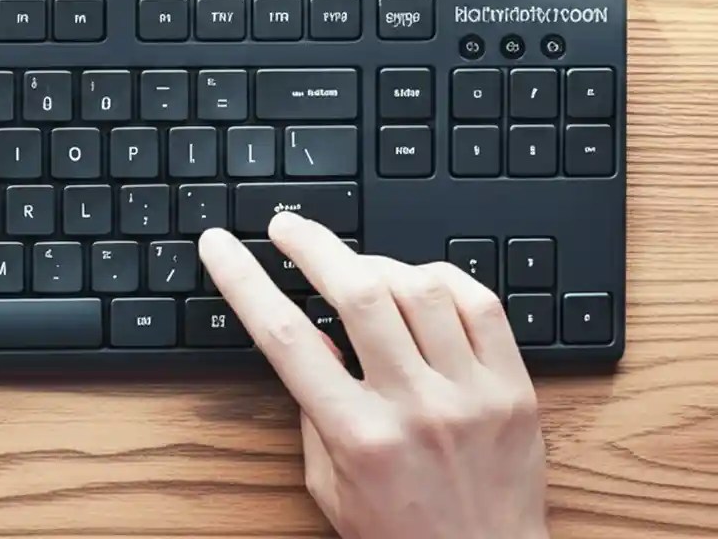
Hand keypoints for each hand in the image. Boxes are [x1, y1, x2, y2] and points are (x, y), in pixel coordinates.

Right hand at [199, 212, 547, 538]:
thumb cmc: (400, 534)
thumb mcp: (328, 485)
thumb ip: (313, 411)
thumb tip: (306, 338)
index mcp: (358, 437)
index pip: (286, 338)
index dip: (244, 282)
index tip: (220, 247)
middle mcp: (415, 408)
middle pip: (359, 294)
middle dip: (312, 245)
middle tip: (287, 226)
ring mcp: (470, 394)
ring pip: (420, 288)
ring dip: (378, 261)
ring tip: (357, 265)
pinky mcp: (514, 388)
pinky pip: (482, 303)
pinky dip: (442, 278)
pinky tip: (420, 282)